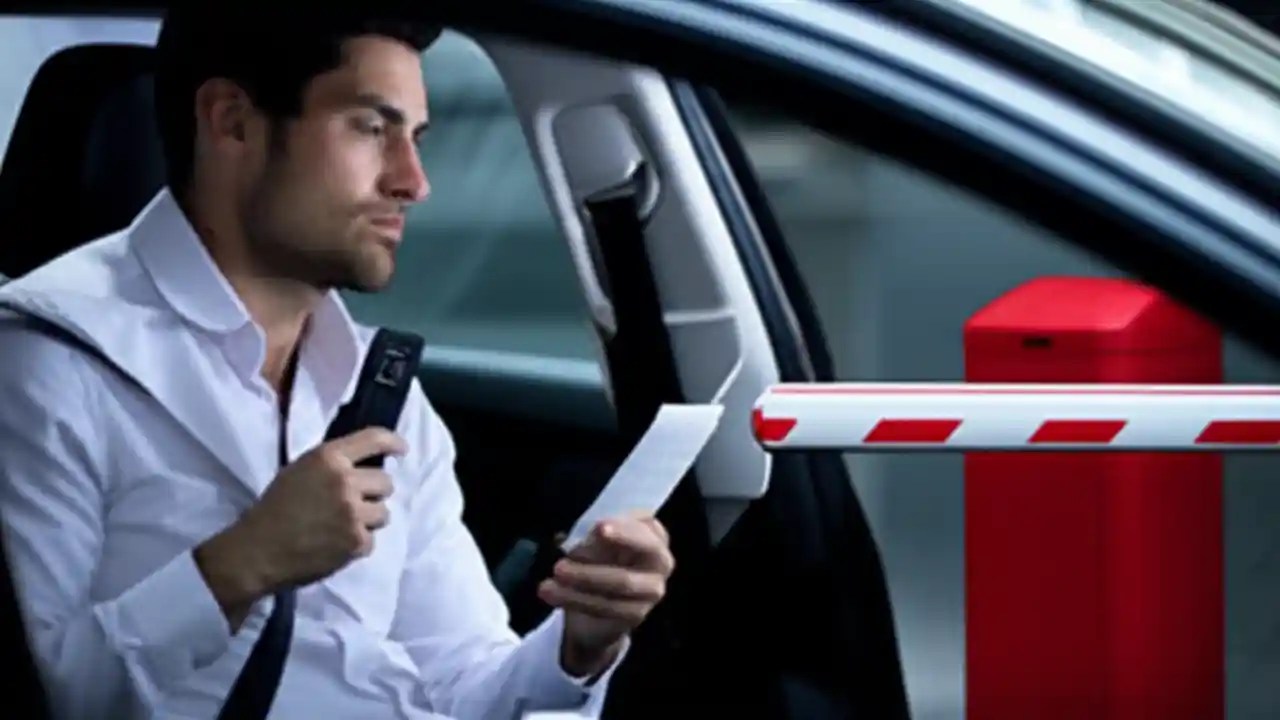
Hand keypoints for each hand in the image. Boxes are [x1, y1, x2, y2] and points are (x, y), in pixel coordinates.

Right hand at [195, 427, 406, 627]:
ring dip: (369, 519)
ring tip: (344, 525)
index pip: (374, 439)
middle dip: (375, 492)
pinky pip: (371, 539)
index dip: (393, 443)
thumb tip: (363, 465)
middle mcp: (346, 481)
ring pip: (384, 512)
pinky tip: (336, 545)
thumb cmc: (274, 508)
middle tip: (356, 503)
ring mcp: (353, 513)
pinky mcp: (356, 541)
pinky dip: (358, 544)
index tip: (402, 449)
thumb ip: (332, 464)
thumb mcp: (300, 470)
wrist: (258, 550)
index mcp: (329, 458)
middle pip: (386, 482)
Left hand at [538, 511, 674, 678]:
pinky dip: (577, 600)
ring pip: (621, 583)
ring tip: (550, 581)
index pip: (646, 526)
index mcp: (653, 533)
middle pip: (639, 558)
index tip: (599, 528)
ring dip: (583, 579)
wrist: (595, 605)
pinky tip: (554, 595)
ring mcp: (653, 589)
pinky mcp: (637, 614)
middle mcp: (661, 560)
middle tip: (561, 564)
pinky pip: (609, 607)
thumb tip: (583, 543)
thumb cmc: (599, 560)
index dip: (624, 528)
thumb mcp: (594, 543)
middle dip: (605, 552)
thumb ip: (594, 539)